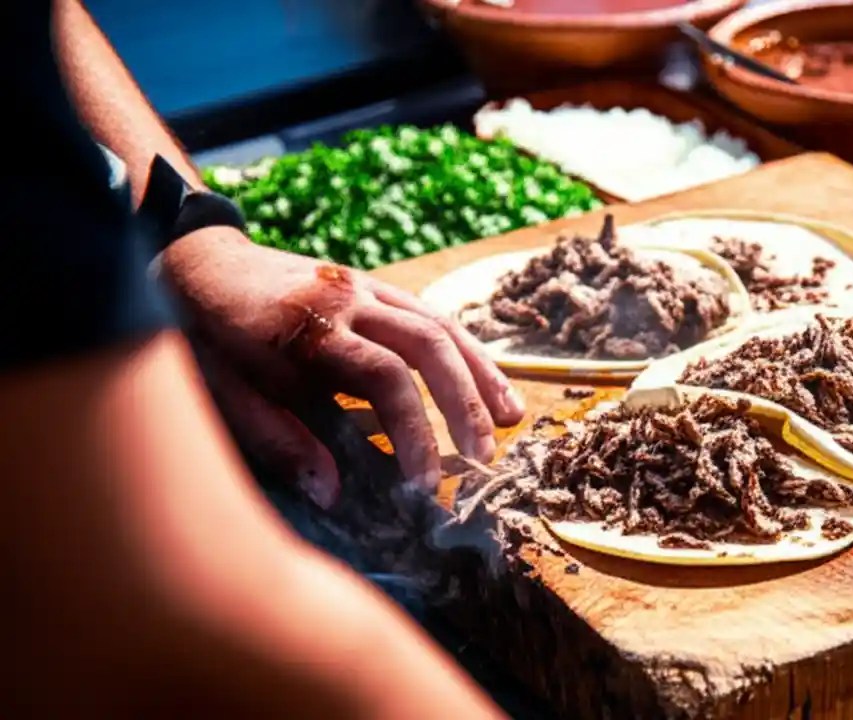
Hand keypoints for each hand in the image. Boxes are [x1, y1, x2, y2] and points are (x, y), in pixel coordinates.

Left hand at [160, 228, 524, 505]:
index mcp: (309, 329)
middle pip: (429, 344)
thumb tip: (336, 495)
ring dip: (480, 373)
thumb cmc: (202, 338)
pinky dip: (465, 350)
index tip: (424, 487)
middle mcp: (347, 300)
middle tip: (484, 457)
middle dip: (465, 403)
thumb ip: (281, 442)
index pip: (386, 380)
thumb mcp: (225, 396)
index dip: (414, 436)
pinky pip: (432, 315)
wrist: (190, 261)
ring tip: (511, 420)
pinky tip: (486, 380)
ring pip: (441, 324)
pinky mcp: (373, 287)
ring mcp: (365, 287)